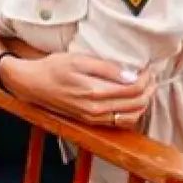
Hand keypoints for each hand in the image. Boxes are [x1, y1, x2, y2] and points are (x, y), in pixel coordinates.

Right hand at [3, 52, 153, 129]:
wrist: (32, 84)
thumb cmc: (53, 68)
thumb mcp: (78, 60)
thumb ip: (106, 68)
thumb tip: (132, 75)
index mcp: (94, 92)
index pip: (133, 89)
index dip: (145, 78)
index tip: (147, 68)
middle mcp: (95, 109)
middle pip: (136, 103)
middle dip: (149, 89)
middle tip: (150, 76)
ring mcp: (93, 118)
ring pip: (131, 116)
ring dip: (143, 103)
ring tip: (145, 88)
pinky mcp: (90, 121)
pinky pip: (120, 123)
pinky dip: (132, 113)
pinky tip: (132, 102)